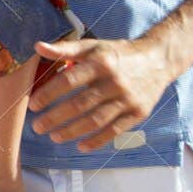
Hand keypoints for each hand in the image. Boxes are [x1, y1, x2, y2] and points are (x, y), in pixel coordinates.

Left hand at [28, 36, 174, 151]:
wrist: (159, 59)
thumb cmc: (117, 54)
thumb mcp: (92, 46)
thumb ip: (65, 49)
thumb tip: (38, 47)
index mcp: (100, 63)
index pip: (69, 81)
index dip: (49, 94)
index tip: (33, 105)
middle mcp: (115, 82)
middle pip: (80, 104)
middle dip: (55, 118)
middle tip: (37, 127)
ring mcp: (128, 99)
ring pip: (96, 120)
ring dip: (72, 131)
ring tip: (54, 137)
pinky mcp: (138, 112)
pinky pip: (115, 130)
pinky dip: (97, 140)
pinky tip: (80, 145)